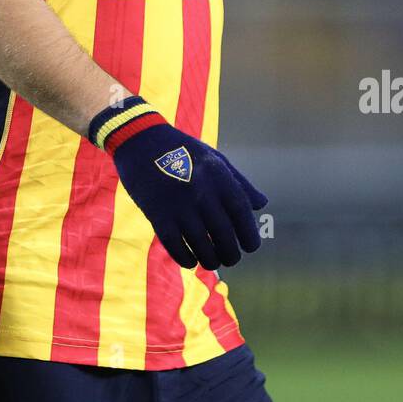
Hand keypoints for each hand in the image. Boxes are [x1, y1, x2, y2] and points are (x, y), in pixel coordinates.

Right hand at [102, 114, 267, 270]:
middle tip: (230, 259)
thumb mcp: (214, 159)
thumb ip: (239, 182)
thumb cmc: (183, 150)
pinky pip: (176, 246)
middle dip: (231, 254)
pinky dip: (185, 258)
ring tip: (211, 262)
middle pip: (224, 235)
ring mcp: (179, 204)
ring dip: (209, 260)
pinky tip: (190, 260)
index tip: (250, 247)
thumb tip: (261, 205)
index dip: (249, 235)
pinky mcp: (158, 214)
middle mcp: (201, 191)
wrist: (141, 140)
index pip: (241, 213)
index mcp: (218, 176)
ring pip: (201, 246)